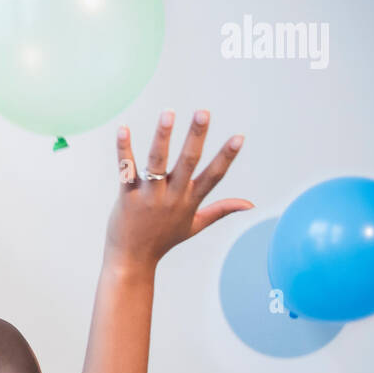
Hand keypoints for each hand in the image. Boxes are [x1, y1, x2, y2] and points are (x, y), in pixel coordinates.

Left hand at [105, 109, 252, 271]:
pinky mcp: (127, 196)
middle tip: (203, 112)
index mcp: (189, 201)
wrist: (132, 260)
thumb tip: (250, 203)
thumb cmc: (163, 240)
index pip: (213, 176)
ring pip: (157, 162)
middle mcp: (172, 197)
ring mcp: (149, 196)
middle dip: (196, 137)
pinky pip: (126, 170)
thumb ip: (221, 210)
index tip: (239, 137)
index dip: (227, 157)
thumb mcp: (195, 225)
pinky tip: (123, 129)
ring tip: (168, 113)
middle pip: (188, 163)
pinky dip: (124, 149)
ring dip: (162, 137)